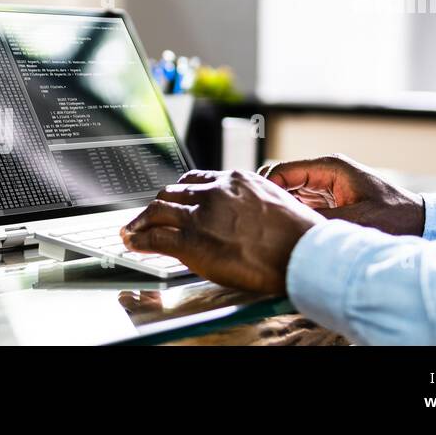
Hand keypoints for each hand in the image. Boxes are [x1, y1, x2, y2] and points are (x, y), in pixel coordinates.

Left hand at [120, 170, 325, 294]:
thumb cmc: (298, 237)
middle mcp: (215, 191)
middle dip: (157, 206)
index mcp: (235, 180)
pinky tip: (133, 243)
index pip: (196, 180)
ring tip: (131, 230)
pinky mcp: (193, 240)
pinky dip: (139, 240)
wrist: (304, 254)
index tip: (173, 199)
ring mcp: (202, 215)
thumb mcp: (274, 203)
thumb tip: (243, 215)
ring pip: (158, 210)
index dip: (179, 192)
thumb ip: (250, 202)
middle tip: (147, 217)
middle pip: (172, 192)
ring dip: (140, 221)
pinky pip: (156, 237)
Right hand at [257, 154, 424, 235]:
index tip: (258, 210)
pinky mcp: (329, 200)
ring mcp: (326, 186)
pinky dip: (293, 215)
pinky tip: (287, 231)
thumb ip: (319, 221)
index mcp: (330, 167)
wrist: (420, 223)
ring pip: (289, 193)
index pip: (283, 170)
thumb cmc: (395, 217)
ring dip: (281, 209)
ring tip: (271, 228)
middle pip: (282, 181)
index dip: (266, 188)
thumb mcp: (355, 220)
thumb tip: (286, 227)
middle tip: (260, 222)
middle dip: (271, 199)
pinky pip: (301, 204)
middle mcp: (325, 172)